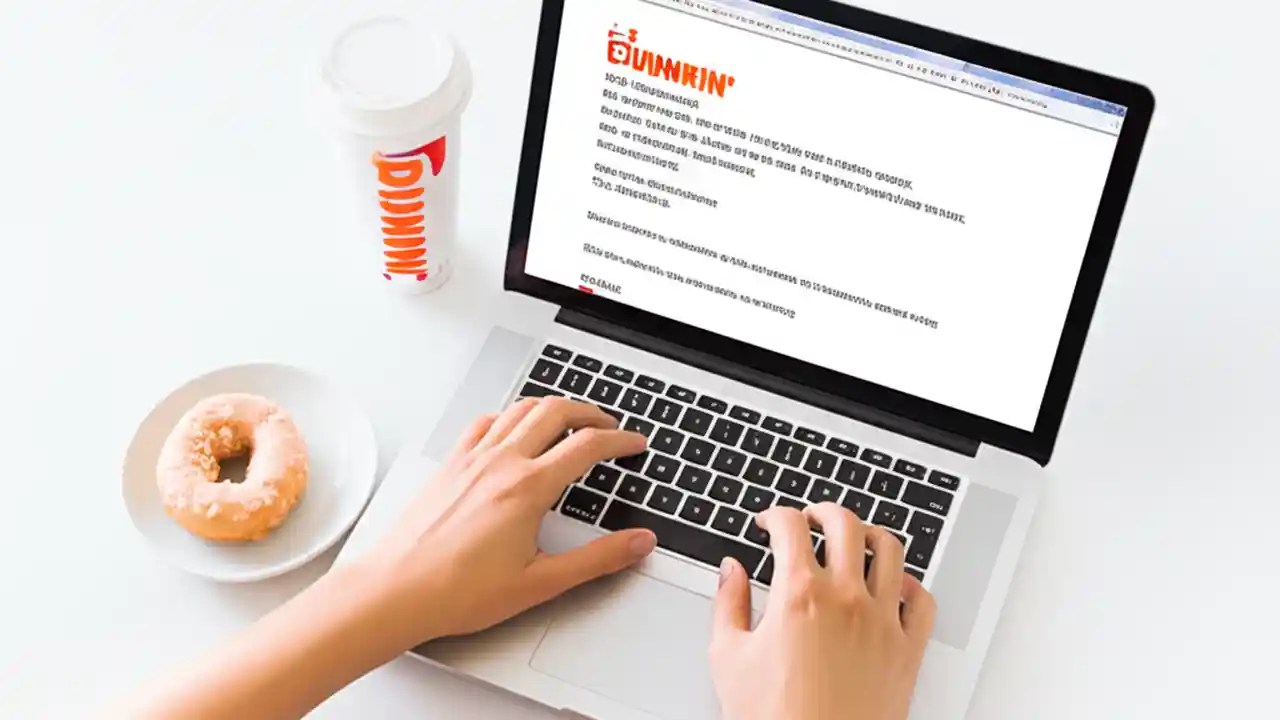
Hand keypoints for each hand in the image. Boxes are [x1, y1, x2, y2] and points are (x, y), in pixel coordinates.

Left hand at [361, 397, 657, 647]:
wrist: (395, 591)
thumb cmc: (456, 592)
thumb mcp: (541, 583)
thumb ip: (597, 559)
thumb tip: (637, 543)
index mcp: (527, 488)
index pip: (588, 446)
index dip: (620, 440)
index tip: (635, 444)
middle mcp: (500, 463)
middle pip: (556, 411)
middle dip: (591, 413)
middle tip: (610, 426)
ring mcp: (471, 459)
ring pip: (520, 409)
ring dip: (553, 407)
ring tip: (570, 419)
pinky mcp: (450, 465)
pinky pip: (485, 423)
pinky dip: (509, 416)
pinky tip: (512, 429)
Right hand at [709, 504, 935, 719]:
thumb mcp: (729, 658)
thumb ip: (728, 604)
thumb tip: (730, 571)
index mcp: (799, 595)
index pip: (791, 526)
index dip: (774, 514)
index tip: (768, 523)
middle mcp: (846, 599)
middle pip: (844, 523)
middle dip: (822, 511)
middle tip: (809, 518)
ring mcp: (883, 622)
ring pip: (891, 550)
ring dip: (869, 534)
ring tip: (854, 538)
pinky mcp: (908, 649)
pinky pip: (922, 599)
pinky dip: (910, 582)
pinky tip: (893, 583)